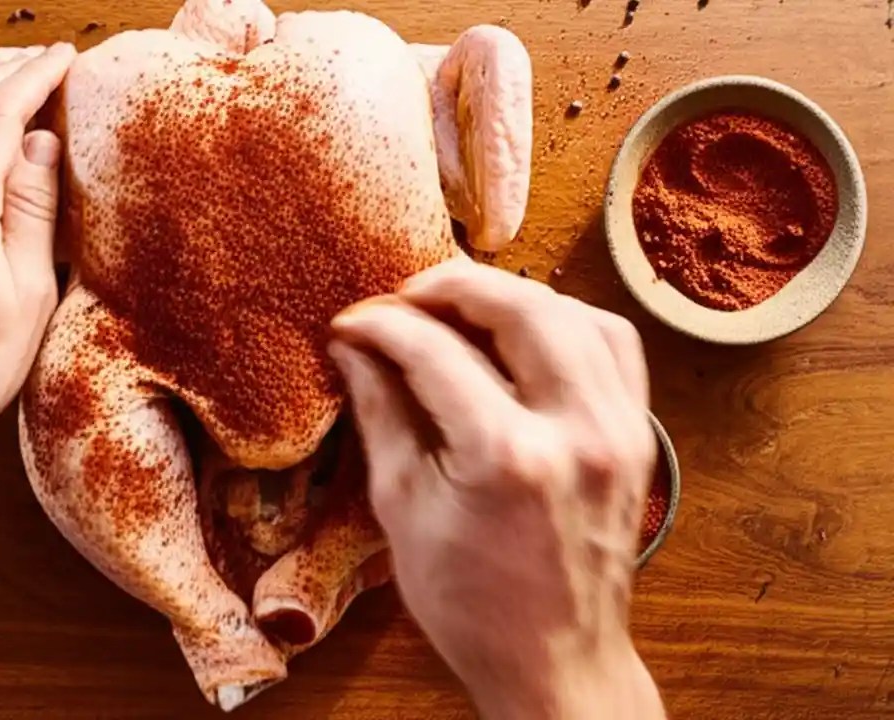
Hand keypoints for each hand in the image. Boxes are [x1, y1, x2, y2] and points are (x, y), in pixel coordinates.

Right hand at [329, 257, 663, 718]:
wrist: (556, 663)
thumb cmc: (469, 603)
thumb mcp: (403, 510)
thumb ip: (380, 414)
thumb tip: (353, 347)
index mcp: (506, 458)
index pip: (433, 350)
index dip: (381, 324)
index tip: (349, 323)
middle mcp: (575, 430)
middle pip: (518, 305)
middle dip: (449, 284)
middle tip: (403, 296)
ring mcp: (619, 430)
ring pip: (573, 311)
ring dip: (508, 295)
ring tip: (456, 306)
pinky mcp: (638, 435)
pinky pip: (613, 343)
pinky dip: (567, 319)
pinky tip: (524, 331)